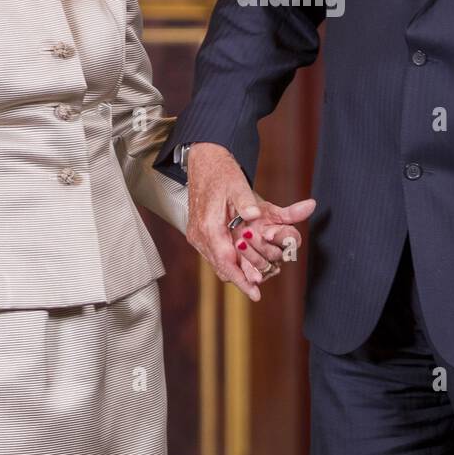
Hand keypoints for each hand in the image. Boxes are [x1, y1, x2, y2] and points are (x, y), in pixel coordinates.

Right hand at [186, 143, 314, 301]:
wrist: (203, 161)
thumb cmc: (221, 172)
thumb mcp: (238, 185)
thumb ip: (247, 202)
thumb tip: (254, 214)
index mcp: (208, 226)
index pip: (226, 261)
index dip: (241, 279)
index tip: (255, 292)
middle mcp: (199, 234)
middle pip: (220, 267)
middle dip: (239, 279)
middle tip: (257, 290)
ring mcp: (196, 235)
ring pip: (216, 262)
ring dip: (233, 271)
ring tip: (253, 281)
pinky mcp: (197, 232)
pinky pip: (213, 253)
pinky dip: (227, 261)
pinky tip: (241, 263)